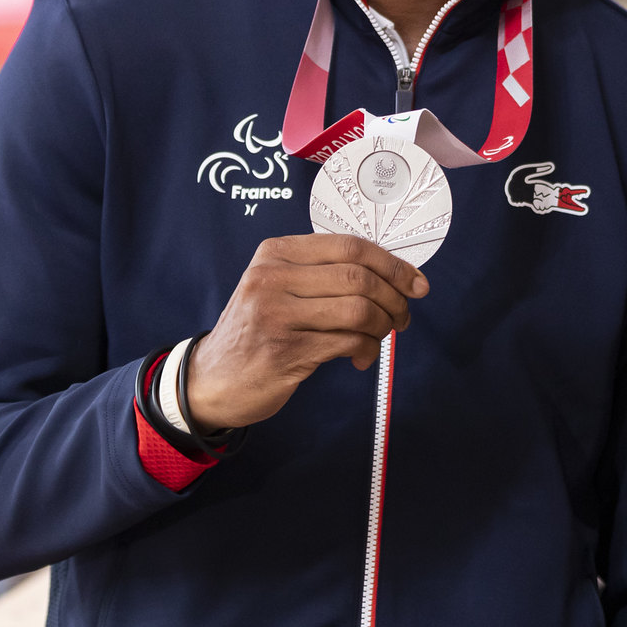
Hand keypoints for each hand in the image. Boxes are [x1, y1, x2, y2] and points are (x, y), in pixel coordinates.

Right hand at [185, 234, 429, 430]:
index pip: (349, 246)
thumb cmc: (257, 331)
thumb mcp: (278, 288)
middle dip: (394, 298)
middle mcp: (272, 278)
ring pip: (358, 310)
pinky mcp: (284, 351)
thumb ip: (322, 274)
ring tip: (381, 337)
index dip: (392, 264)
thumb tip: (392, 274)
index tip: (416, 282)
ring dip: (383, 326)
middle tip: (403, 316)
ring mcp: (276, 315)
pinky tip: (360, 357)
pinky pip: (347, 342)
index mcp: (276, 253)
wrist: (210, 380)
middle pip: (358, 277)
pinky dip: (366, 349)